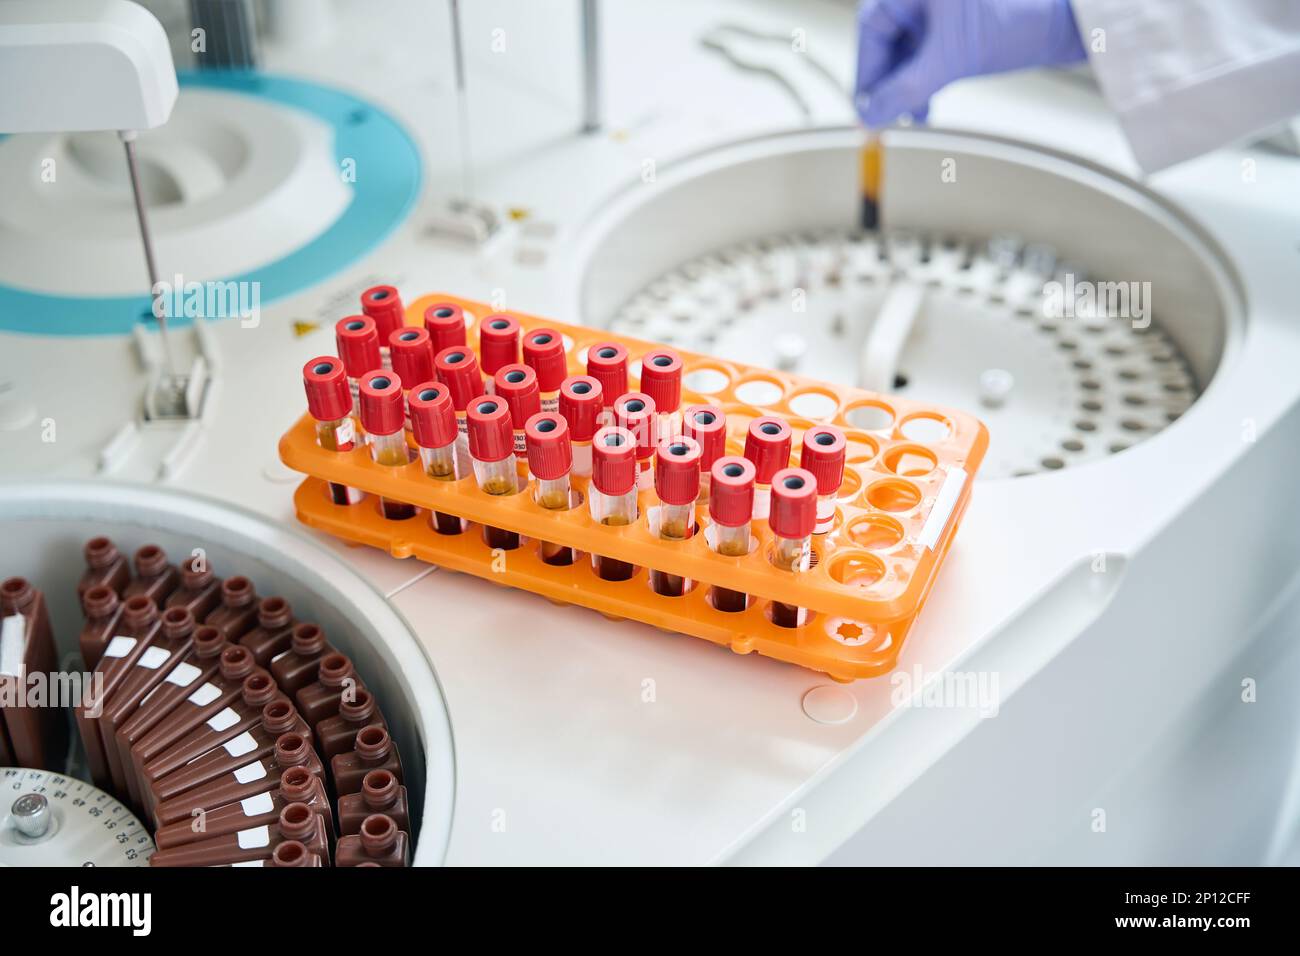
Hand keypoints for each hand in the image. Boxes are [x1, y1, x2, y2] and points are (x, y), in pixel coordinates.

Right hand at [855, 0, 1085, 127]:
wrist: (1067, 20)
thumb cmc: (1015, 18)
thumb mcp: (949, 59)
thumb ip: (903, 89)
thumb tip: (871, 116)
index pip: (871, 30)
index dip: (866, 73)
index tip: (866, 108)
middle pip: (887, 43)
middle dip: (888, 84)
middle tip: (887, 118)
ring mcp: (941, 9)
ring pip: (907, 52)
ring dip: (907, 88)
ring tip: (912, 116)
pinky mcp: (957, 26)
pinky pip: (927, 55)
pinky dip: (924, 81)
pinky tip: (926, 105)